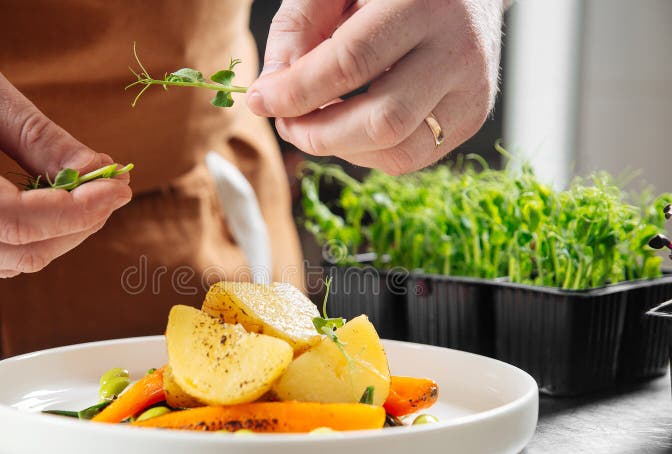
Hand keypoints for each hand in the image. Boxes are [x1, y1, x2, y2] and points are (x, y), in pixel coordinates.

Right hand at [0, 22, 131, 276]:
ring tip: (87, 191)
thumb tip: (95, 172)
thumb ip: (38, 136)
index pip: (21, 223)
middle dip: (80, 224)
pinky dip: (33, 234)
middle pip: (22, 253)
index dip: (82, 211)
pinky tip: (52, 201)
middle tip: (113, 186)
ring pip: (11, 262)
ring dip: (60, 233)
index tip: (119, 186)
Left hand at [247, 0, 503, 174]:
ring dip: (340, 149)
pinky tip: (349, 125)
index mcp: (424, 1)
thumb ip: (298, 27)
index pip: (351, 62)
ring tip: (315, 123)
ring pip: (397, 151)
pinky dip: (366, 153)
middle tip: (286, 122)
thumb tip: (272, 91)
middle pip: (381, 121)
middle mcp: (459, 49)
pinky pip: (410, 158)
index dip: (297, 90)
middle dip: (317, 133)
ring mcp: (472, 89)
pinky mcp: (472, 115)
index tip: (259, 100)